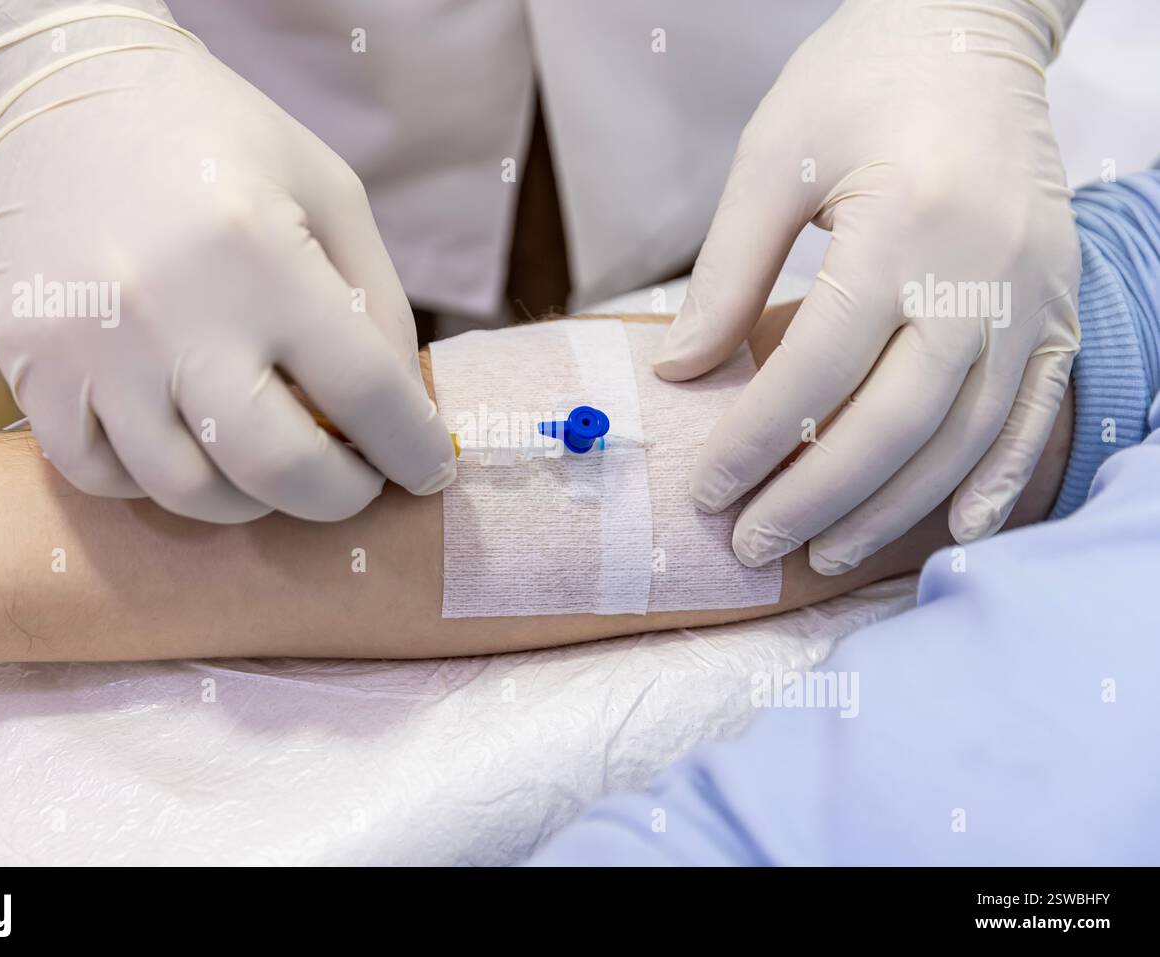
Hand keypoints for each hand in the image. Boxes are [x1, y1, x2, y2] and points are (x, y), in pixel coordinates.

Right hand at [0, 0, 455, 521]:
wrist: (68, 92)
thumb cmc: (220, 143)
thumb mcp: (331, 194)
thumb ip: (378, 305)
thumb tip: (403, 413)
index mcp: (262, 255)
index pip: (366, 393)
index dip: (413, 450)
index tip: (430, 469)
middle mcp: (174, 311)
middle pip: (279, 469)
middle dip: (340, 495)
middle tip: (355, 480)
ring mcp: (93, 347)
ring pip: (189, 491)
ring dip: (252, 497)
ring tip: (273, 458)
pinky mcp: (31, 365)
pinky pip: (101, 476)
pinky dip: (157, 482)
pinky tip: (187, 441)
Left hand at [655, 0, 1082, 572]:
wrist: (967, 27)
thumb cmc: (859, 81)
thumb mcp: (772, 159)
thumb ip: (726, 274)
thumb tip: (682, 374)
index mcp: (903, 228)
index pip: (816, 370)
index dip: (754, 442)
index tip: (705, 489)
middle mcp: (982, 271)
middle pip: (894, 423)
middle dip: (815, 498)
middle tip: (751, 545)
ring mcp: (1033, 294)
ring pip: (963, 435)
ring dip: (892, 508)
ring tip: (823, 554)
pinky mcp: (1058, 304)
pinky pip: (1035, 411)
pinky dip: (999, 478)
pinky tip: (957, 529)